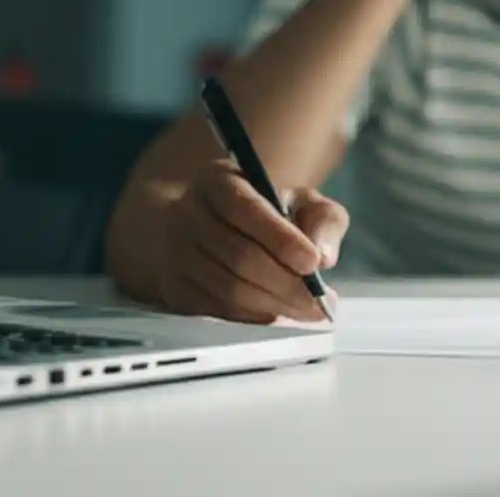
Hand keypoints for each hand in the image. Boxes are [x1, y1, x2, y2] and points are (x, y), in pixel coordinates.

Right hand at [158, 159, 347, 323]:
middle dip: (286, 283)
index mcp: (219, 183)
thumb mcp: (302, 203)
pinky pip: (218, 310)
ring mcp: (177, 254)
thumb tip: (324, 256)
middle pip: (240, 256)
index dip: (281, 239)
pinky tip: (278, 312)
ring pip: (229, 289)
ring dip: (275, 304)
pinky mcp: (175, 288)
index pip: (247, 209)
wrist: (214, 229)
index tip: (313, 263)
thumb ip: (323, 221)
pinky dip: (254, 316)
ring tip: (308, 310)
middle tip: (320, 301)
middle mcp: (189, 215)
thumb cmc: (270, 215)